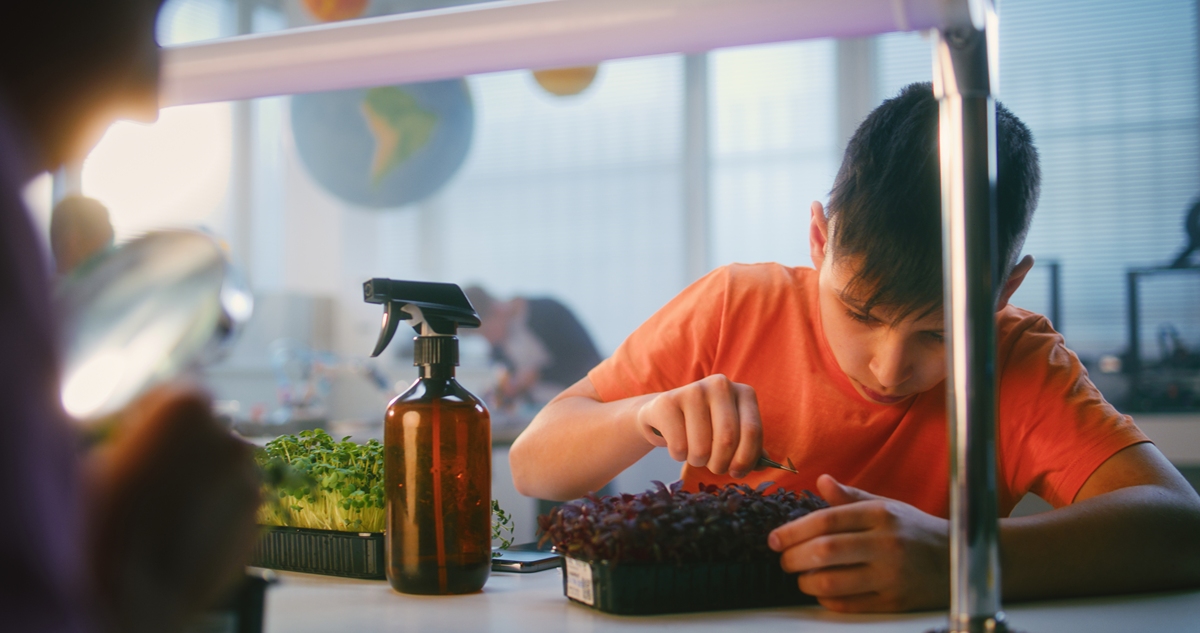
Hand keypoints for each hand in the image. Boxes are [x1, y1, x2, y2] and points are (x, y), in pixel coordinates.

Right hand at [86, 384, 261, 632]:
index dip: (157, 414)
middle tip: (154, 476)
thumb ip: (138, 440)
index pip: (181, 395)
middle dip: (187, 449)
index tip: (141, 431)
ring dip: (204, 482)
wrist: (133, 594)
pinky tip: (185, 534)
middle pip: (210, 434)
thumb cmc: (104, 524)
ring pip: (225, 472)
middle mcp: (230, 437)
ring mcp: (250, 480)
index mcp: (187, 410)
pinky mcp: (259, 520)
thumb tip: (145, 442)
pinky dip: (217, 512)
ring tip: (167, 513)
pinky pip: (235, 506)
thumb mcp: (101, 462)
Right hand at [634, 374, 762, 477]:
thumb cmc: (706, 427)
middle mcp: (721, 385)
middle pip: (728, 439)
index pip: (753, 431)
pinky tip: (678, 444)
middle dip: (721, 464)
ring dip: (698, 461)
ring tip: (695, 454)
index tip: (736, 472)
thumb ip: (751, 447)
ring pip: (702, 447)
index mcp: (744, 392)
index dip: (746, 459)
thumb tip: (767, 464)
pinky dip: (679, 455)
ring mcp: (693, 390)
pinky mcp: (668, 401)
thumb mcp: (732, 432)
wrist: (665, 413)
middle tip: (715, 468)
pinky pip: (679, 446)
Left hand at [768, 474, 948, 612]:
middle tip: (782, 560)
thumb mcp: (886, 506)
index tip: (774, 539)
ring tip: (801, 576)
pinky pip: (848, 604)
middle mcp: (886, 543)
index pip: (826, 520)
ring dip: (806, 581)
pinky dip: (826, 599)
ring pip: (832, 581)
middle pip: (825, 550)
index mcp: (880, 514)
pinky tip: (822, 591)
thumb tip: (821, 480)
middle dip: (793, 557)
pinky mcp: (894, 602)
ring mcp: (891, 575)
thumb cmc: (914, 530)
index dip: (793, 531)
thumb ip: (850, 497)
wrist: (958, 559)